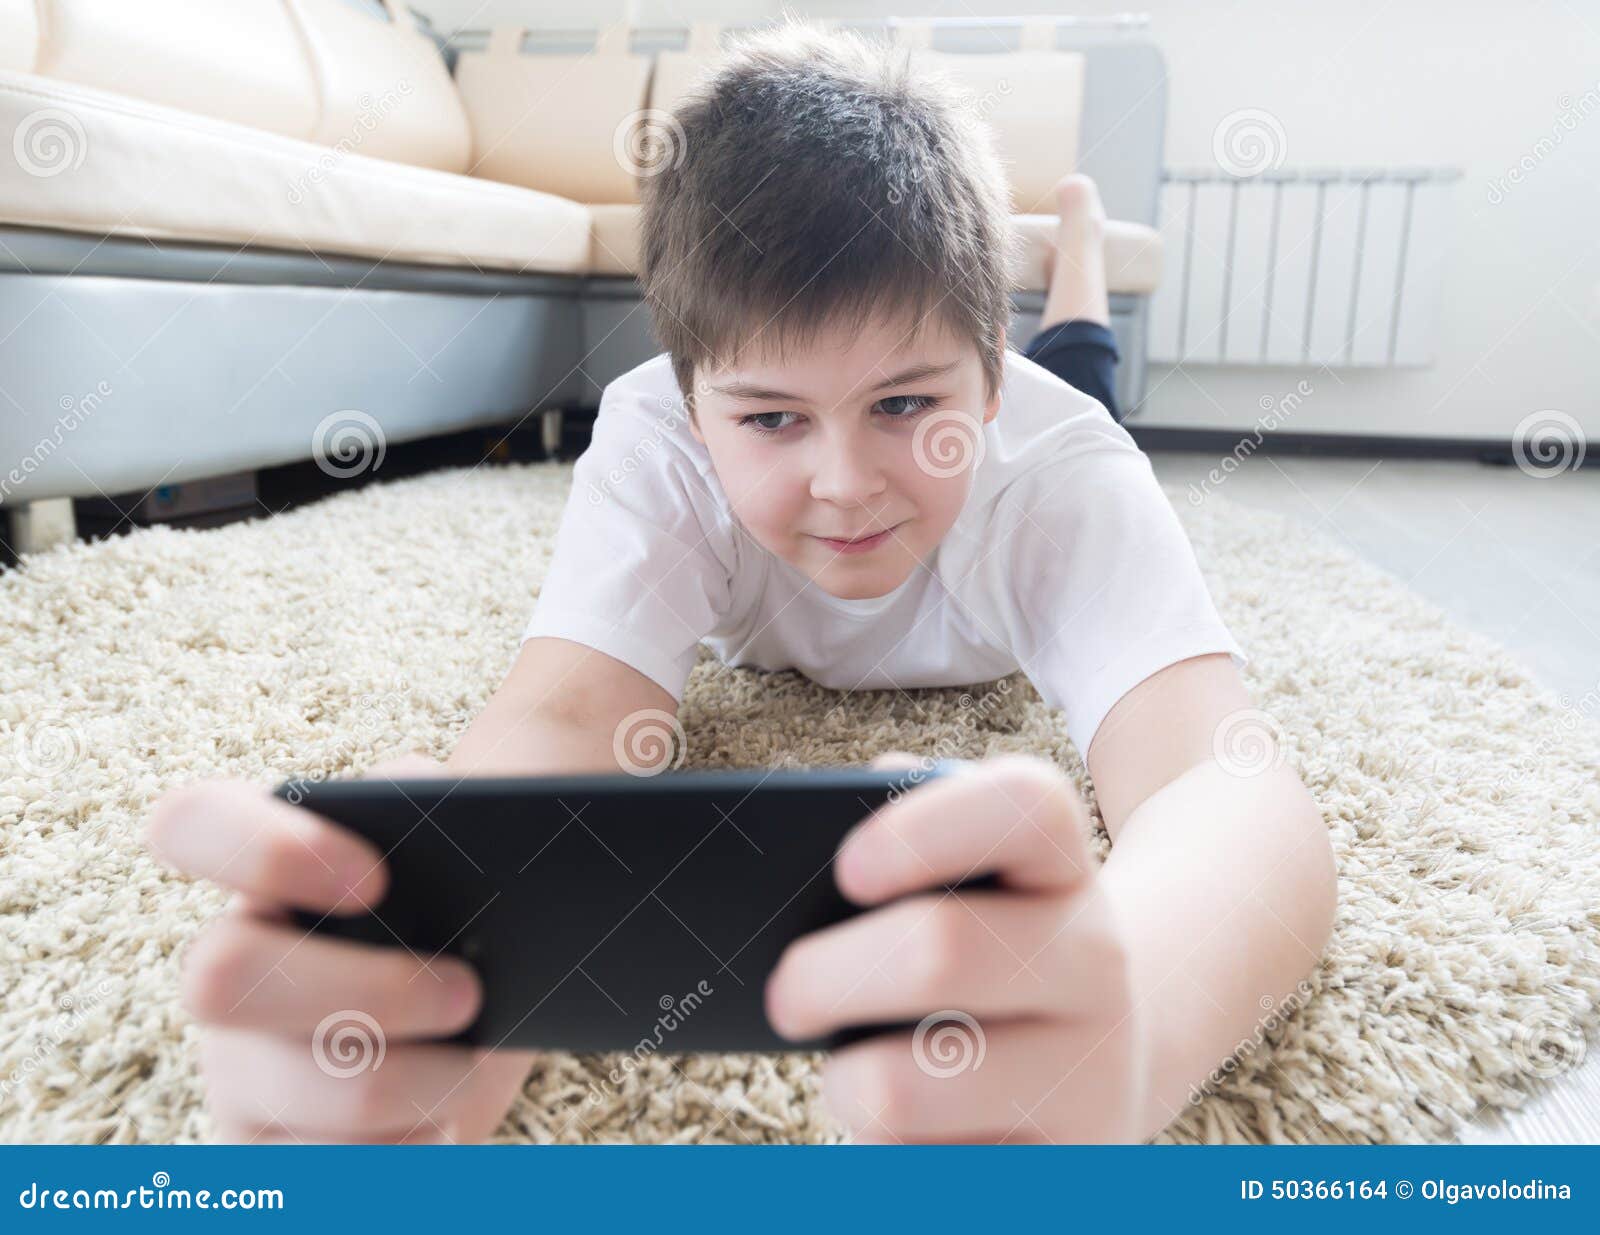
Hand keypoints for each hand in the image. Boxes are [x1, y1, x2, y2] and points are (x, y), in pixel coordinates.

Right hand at [143, 753, 533, 1142]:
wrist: (492, 1017)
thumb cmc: (469, 914)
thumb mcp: (459, 853)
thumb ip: (440, 820)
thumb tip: (461, 840)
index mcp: (264, 874)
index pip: (191, 824)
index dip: (264, 850)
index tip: (374, 880)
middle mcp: (226, 968)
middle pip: (222, 976)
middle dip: (367, 989)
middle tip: (465, 992)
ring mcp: (236, 1070)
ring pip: (299, 1088)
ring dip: (418, 1081)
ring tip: (472, 1066)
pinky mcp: (266, 1156)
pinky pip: (327, 1171)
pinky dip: (410, 1149)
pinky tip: (439, 1121)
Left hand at [764, 752, 1147, 1142]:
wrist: (1106, 1056)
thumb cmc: (987, 947)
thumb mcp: (971, 880)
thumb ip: (901, 836)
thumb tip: (807, 853)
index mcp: (1062, 866)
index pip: (1027, 807)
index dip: (928, 828)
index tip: (846, 869)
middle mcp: (1095, 958)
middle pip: (941, 951)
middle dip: (828, 977)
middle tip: (785, 996)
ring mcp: (1093, 1071)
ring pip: (911, 1085)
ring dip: (849, 1084)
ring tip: (844, 1079)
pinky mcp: (1071, 1167)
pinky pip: (934, 1173)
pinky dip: (890, 1159)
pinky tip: (892, 1139)